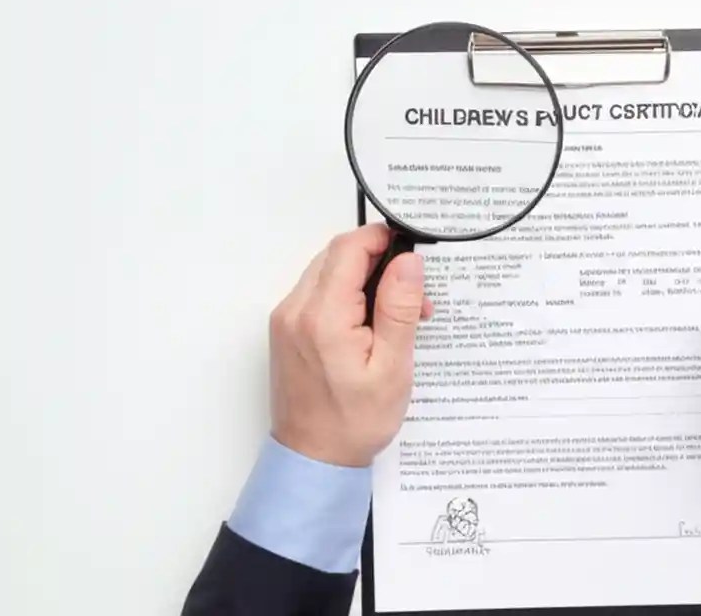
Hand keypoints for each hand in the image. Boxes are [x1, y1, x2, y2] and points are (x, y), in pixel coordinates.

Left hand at [267, 224, 433, 466]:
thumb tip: (408, 262)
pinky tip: (371, 326)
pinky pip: (317, 294)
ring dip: (364, 279)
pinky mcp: (286, 331)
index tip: (412, 254)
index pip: (349, 249)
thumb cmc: (355, 421)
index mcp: (322, 317)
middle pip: (336, 256)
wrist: (314, 460)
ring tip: (397, 316)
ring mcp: (285, 320)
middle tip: (414, 295)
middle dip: (378, 261)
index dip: (382, 239)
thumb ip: (399, 308)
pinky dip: (346, 296)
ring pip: (327, 272)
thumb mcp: (392, 367)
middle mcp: (295, 310)